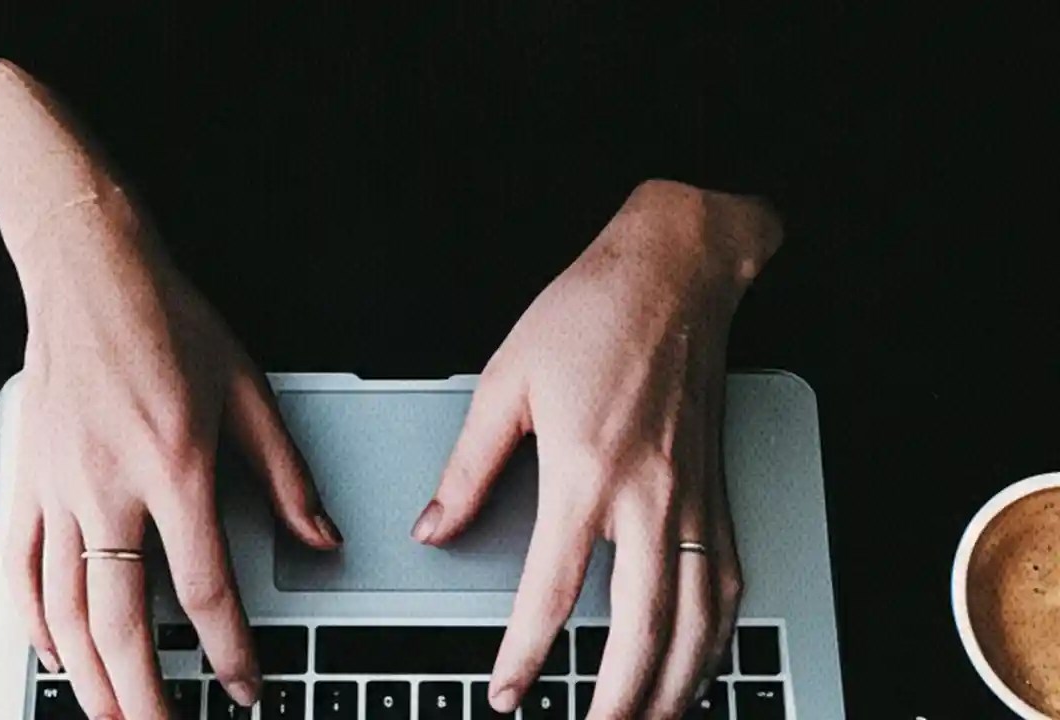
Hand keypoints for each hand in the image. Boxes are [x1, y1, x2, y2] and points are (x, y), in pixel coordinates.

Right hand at [0, 60, 340, 718]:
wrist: (91, 272)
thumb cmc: (168, 322)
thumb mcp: (249, 393)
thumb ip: (287, 476)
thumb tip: (322, 535)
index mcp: (177, 469)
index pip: (206, 590)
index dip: (233, 653)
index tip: (248, 687)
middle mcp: (111, 489)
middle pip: (124, 622)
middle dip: (148, 695)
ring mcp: (59, 488)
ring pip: (67, 609)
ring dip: (90, 677)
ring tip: (114, 715)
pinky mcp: (27, 478)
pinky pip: (21, 568)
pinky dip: (35, 623)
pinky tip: (56, 655)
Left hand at [411, 180, 781, 717]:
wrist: (674, 269)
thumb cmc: (591, 313)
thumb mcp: (505, 383)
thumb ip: (468, 469)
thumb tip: (434, 530)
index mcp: (586, 471)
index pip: (551, 593)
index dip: (523, 655)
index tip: (504, 693)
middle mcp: (649, 495)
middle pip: (642, 632)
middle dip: (617, 703)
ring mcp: (695, 497)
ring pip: (698, 622)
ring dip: (677, 688)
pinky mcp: (720, 489)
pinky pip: (729, 583)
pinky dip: (717, 638)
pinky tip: (702, 662)